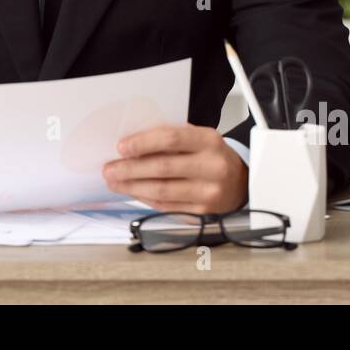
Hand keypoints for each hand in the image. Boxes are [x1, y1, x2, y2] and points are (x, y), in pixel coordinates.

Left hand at [102, 123, 248, 214]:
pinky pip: (166, 205)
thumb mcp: (198, 138)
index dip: (142, 143)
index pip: (170, 138)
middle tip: (109, 169)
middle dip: (130, 169)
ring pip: (161, 190)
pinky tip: (133, 192)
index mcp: (209, 140)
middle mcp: (212, 166)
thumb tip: (132, 144)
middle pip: (162, 167)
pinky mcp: (202, 212)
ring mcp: (208, 192)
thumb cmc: (211, 156)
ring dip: (132, 187)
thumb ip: (170, 137)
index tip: (121, 147)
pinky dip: (145, 199)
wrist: (240, 184)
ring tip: (115, 182)